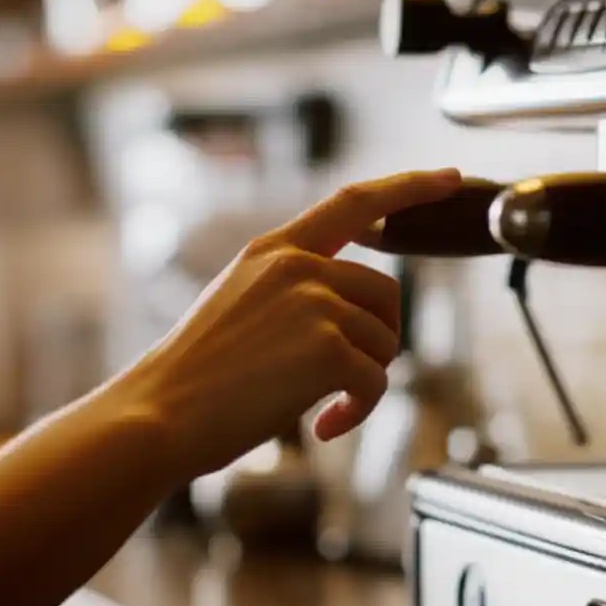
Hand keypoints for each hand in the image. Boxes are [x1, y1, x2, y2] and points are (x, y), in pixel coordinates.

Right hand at [109, 169, 462, 479]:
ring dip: (364, 381)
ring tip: (319, 406)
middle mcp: (297, 267)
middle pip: (386, 292)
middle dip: (379, 338)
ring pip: (385, 341)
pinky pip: (376, 383)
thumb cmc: (194, 379)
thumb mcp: (238, 306)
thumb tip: (356, 320)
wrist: (156, 418)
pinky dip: (357, 412)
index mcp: (273, 251)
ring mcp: (314, 303)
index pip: (355, 203)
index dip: (409, 188)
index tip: (450, 177)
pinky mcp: (327, 349)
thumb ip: (292, 293)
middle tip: (343, 379)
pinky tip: (322, 427)